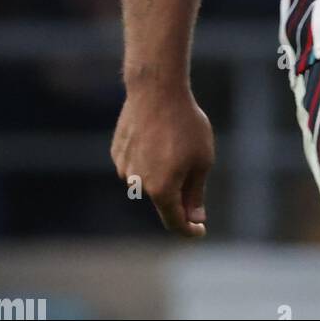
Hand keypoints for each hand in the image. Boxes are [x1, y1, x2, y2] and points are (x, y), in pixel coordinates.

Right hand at [111, 87, 213, 236]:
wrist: (156, 89)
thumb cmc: (185, 123)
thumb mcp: (202, 159)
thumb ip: (196, 193)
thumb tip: (194, 218)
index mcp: (161, 190)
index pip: (174, 222)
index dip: (189, 230)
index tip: (199, 231)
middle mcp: (138, 184)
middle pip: (162, 198)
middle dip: (178, 190)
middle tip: (192, 162)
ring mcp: (124, 168)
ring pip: (148, 179)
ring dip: (162, 170)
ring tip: (173, 139)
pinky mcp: (117, 153)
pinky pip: (137, 163)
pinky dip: (148, 157)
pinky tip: (155, 134)